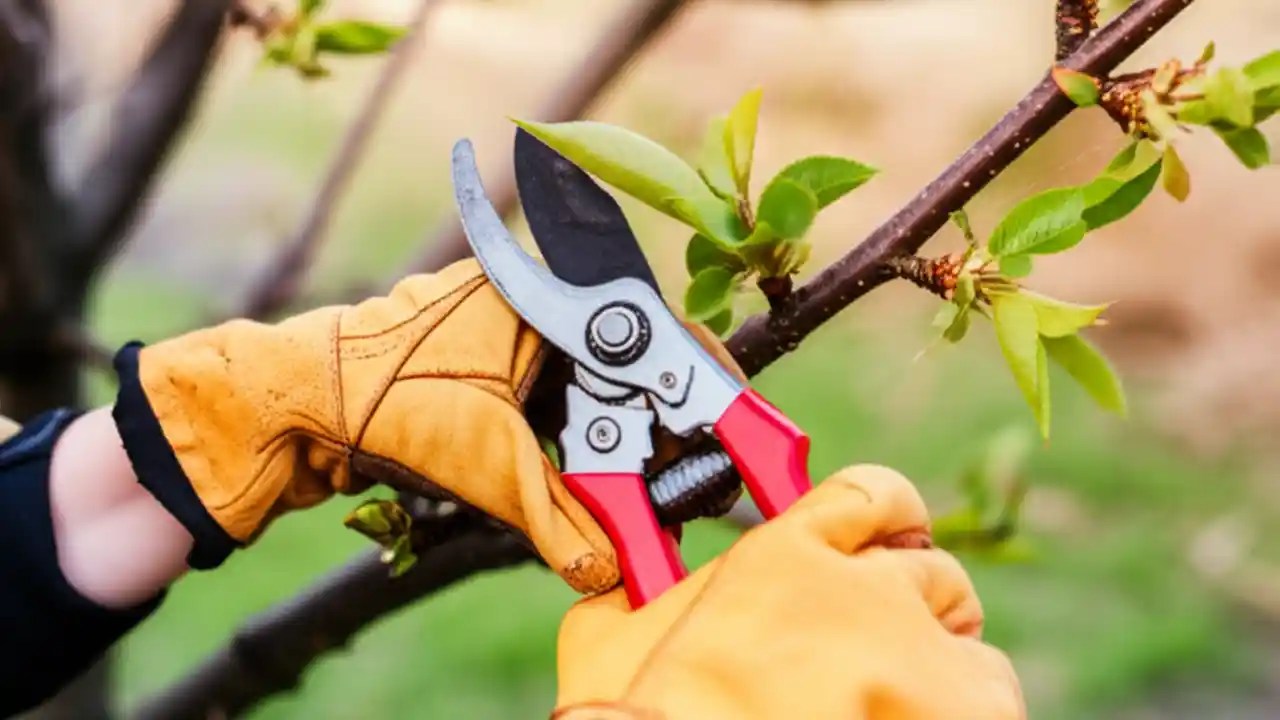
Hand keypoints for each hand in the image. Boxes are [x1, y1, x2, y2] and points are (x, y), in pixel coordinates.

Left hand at [114, 259, 741, 593]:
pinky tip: (594, 481)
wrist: (290, 399)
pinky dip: (576, 442)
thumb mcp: (487, 461)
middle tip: (689, 479)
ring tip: (644, 490)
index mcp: (543, 295)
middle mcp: (532, 301)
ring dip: (616, 442)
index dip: (705, 385)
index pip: (652, 332)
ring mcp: (508, 333)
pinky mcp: (487, 364)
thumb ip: (561, 519)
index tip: (743, 426)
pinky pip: (555, 400)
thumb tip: (616, 572)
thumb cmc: (382, 397)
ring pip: (591, 388)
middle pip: (626, 367)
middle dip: (658, 430)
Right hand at [552, 465, 1025, 719]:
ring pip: (962, 630)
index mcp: (777, 558)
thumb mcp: (604, 637)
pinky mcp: (959, 705)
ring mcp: (914, 647)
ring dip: (942, 656)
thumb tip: (625, 571)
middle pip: (926, 569)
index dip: (886, 513)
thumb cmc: (638, 717)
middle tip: (889, 644)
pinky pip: (988, 692)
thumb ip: (632, 584)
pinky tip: (916, 719)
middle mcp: (859, 588)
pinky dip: (964, 706)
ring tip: (904, 698)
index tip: (893, 530)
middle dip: (914, 602)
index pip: (868, 496)